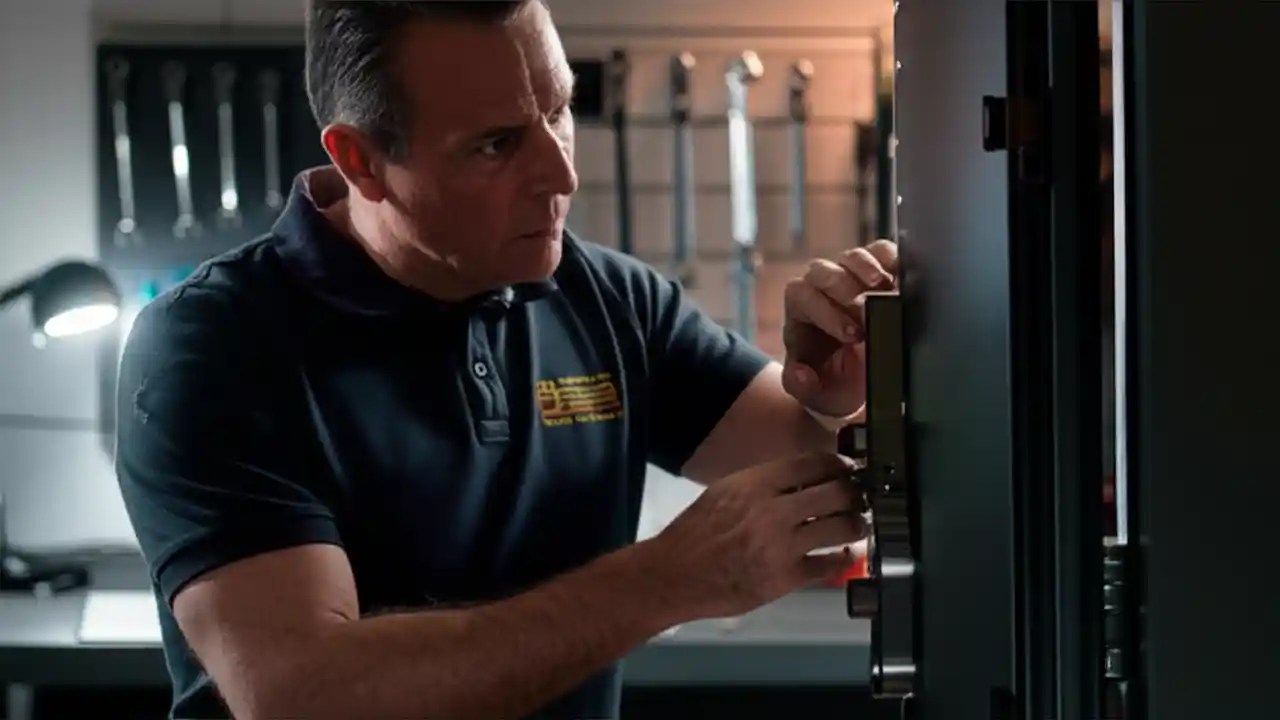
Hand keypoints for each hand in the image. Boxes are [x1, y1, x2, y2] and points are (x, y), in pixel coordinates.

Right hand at [647, 452, 867, 620]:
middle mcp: (773, 511)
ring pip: (842, 527)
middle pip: (837, 492)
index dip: (839, 464)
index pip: (814, 463)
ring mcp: (782, 546)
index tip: (848, 469)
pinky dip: (843, 558)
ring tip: (857, 524)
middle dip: (856, 493)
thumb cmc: (696, 532)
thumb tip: (803, 478)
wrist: (674, 574)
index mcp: (756, 483)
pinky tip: (843, 555)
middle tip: (859, 497)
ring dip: (856, 524)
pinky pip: (830, 565)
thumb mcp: (725, 491)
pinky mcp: (785, 578)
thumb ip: (764, 484)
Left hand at [782, 240, 898, 416]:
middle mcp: (820, 287)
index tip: (852, 335)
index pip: (802, 295)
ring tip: (885, 288)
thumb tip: (802, 374)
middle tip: (868, 314)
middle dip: (845, 290)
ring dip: (868, 268)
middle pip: (824, 271)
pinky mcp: (878, 270)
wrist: (855, 380)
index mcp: (800, 311)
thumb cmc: (831, 382)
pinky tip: (903, 277)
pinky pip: (882, 252)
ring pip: (852, 256)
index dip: (826, 312)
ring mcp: (849, 275)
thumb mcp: (813, 392)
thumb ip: (800, 385)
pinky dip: (893, 259)